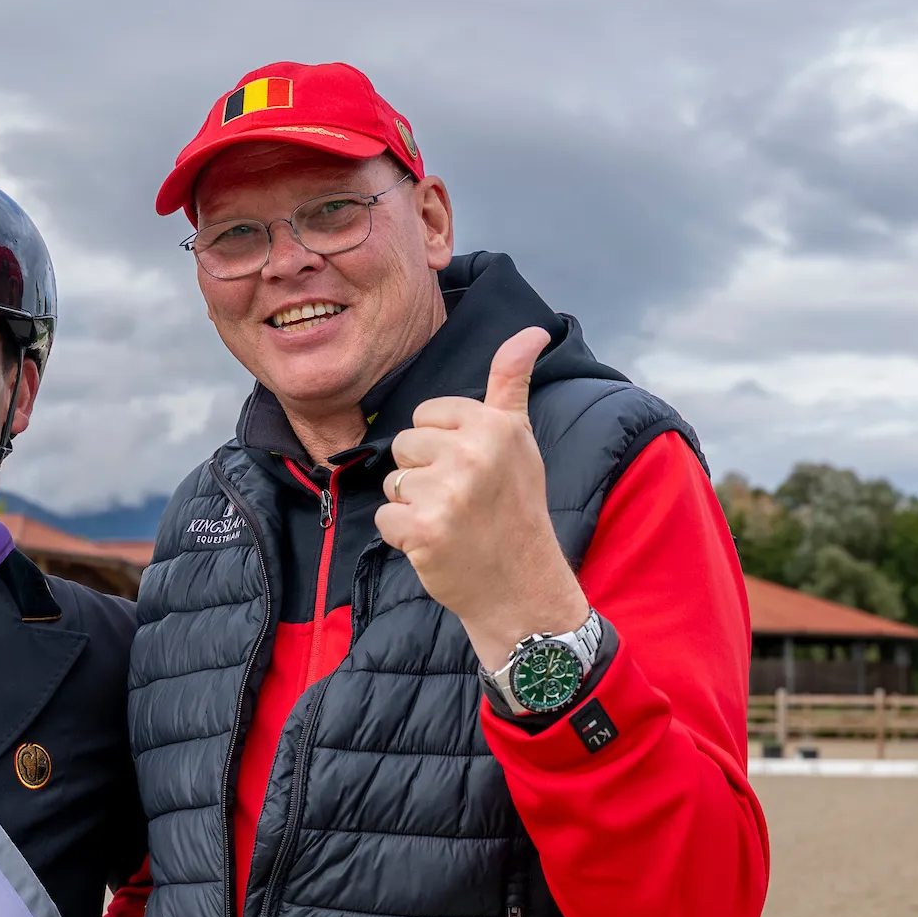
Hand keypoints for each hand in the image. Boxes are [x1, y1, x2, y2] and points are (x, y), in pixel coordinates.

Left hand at [376, 326, 589, 671]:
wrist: (522, 586)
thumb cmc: (516, 509)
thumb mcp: (520, 440)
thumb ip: (512, 382)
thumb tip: (532, 330)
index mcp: (494, 425)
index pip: (426, 414)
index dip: (441, 445)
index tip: (473, 471)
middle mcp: (473, 453)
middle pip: (404, 445)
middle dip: (424, 474)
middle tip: (462, 502)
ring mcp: (448, 492)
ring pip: (393, 481)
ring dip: (413, 506)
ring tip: (450, 522)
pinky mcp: (424, 528)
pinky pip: (385, 517)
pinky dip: (403, 536)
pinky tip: (436, 544)